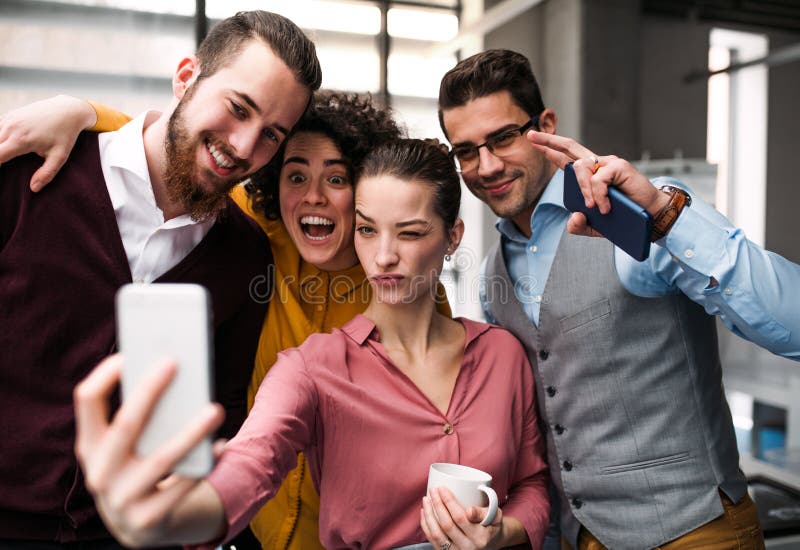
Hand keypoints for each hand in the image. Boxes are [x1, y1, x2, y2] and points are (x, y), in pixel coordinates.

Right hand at [0, 95, 96, 191]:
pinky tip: (6, 146)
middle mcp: (10, 128)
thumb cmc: (65, 135)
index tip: (3, 172)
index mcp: (21, 140)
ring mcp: (8, 119)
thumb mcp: (60, 156)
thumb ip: (47, 174)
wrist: (67, 110)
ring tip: (6, 158)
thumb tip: (33, 189)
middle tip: (5, 166)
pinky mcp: (9, 115)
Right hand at [73, 354, 224, 546]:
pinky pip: (183, 487)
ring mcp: (121, 499)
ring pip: (161, 459)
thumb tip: (174, 371)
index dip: (106, 374)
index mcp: (90, 445)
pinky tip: (222, 445)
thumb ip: (144, 415)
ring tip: (216, 410)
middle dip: (149, 391)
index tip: (131, 352)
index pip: (87, 400)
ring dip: (191, 432)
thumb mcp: (129, 446)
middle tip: (174, 362)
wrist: (140, 525)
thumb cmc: (140, 466)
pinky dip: (205, 463)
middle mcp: (99, 472)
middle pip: (125, 424)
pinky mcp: (147, 519)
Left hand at [420, 487, 514, 549]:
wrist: (491, 543)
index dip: (448, 502)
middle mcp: (467, 548)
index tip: (442, 488)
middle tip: (433, 490)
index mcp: (479, 538)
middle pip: (446, 525)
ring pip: (436, 534)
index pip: (460, 518)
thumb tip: (469, 511)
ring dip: (429, 515)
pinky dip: (426, 526)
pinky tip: (424, 512)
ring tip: (426, 499)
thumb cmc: (492, 525)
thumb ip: (484, 512)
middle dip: (437, 505)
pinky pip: (433, 540)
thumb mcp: (495, 516)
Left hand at [526, 130, 669, 236]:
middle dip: (549, 141)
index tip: (532, 139)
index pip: (565, 158)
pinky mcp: (619, 167)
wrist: (649, 217)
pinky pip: (598, 178)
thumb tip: (574, 217)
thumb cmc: (623, 217)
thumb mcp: (595, 226)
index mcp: (589, 175)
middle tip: (531, 136)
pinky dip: (598, 194)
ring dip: (583, 189)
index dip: (549, 148)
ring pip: (581, 167)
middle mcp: (597, 165)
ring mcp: (608, 163)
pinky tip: (605, 207)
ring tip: (591, 207)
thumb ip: (579, 225)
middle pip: (570, 147)